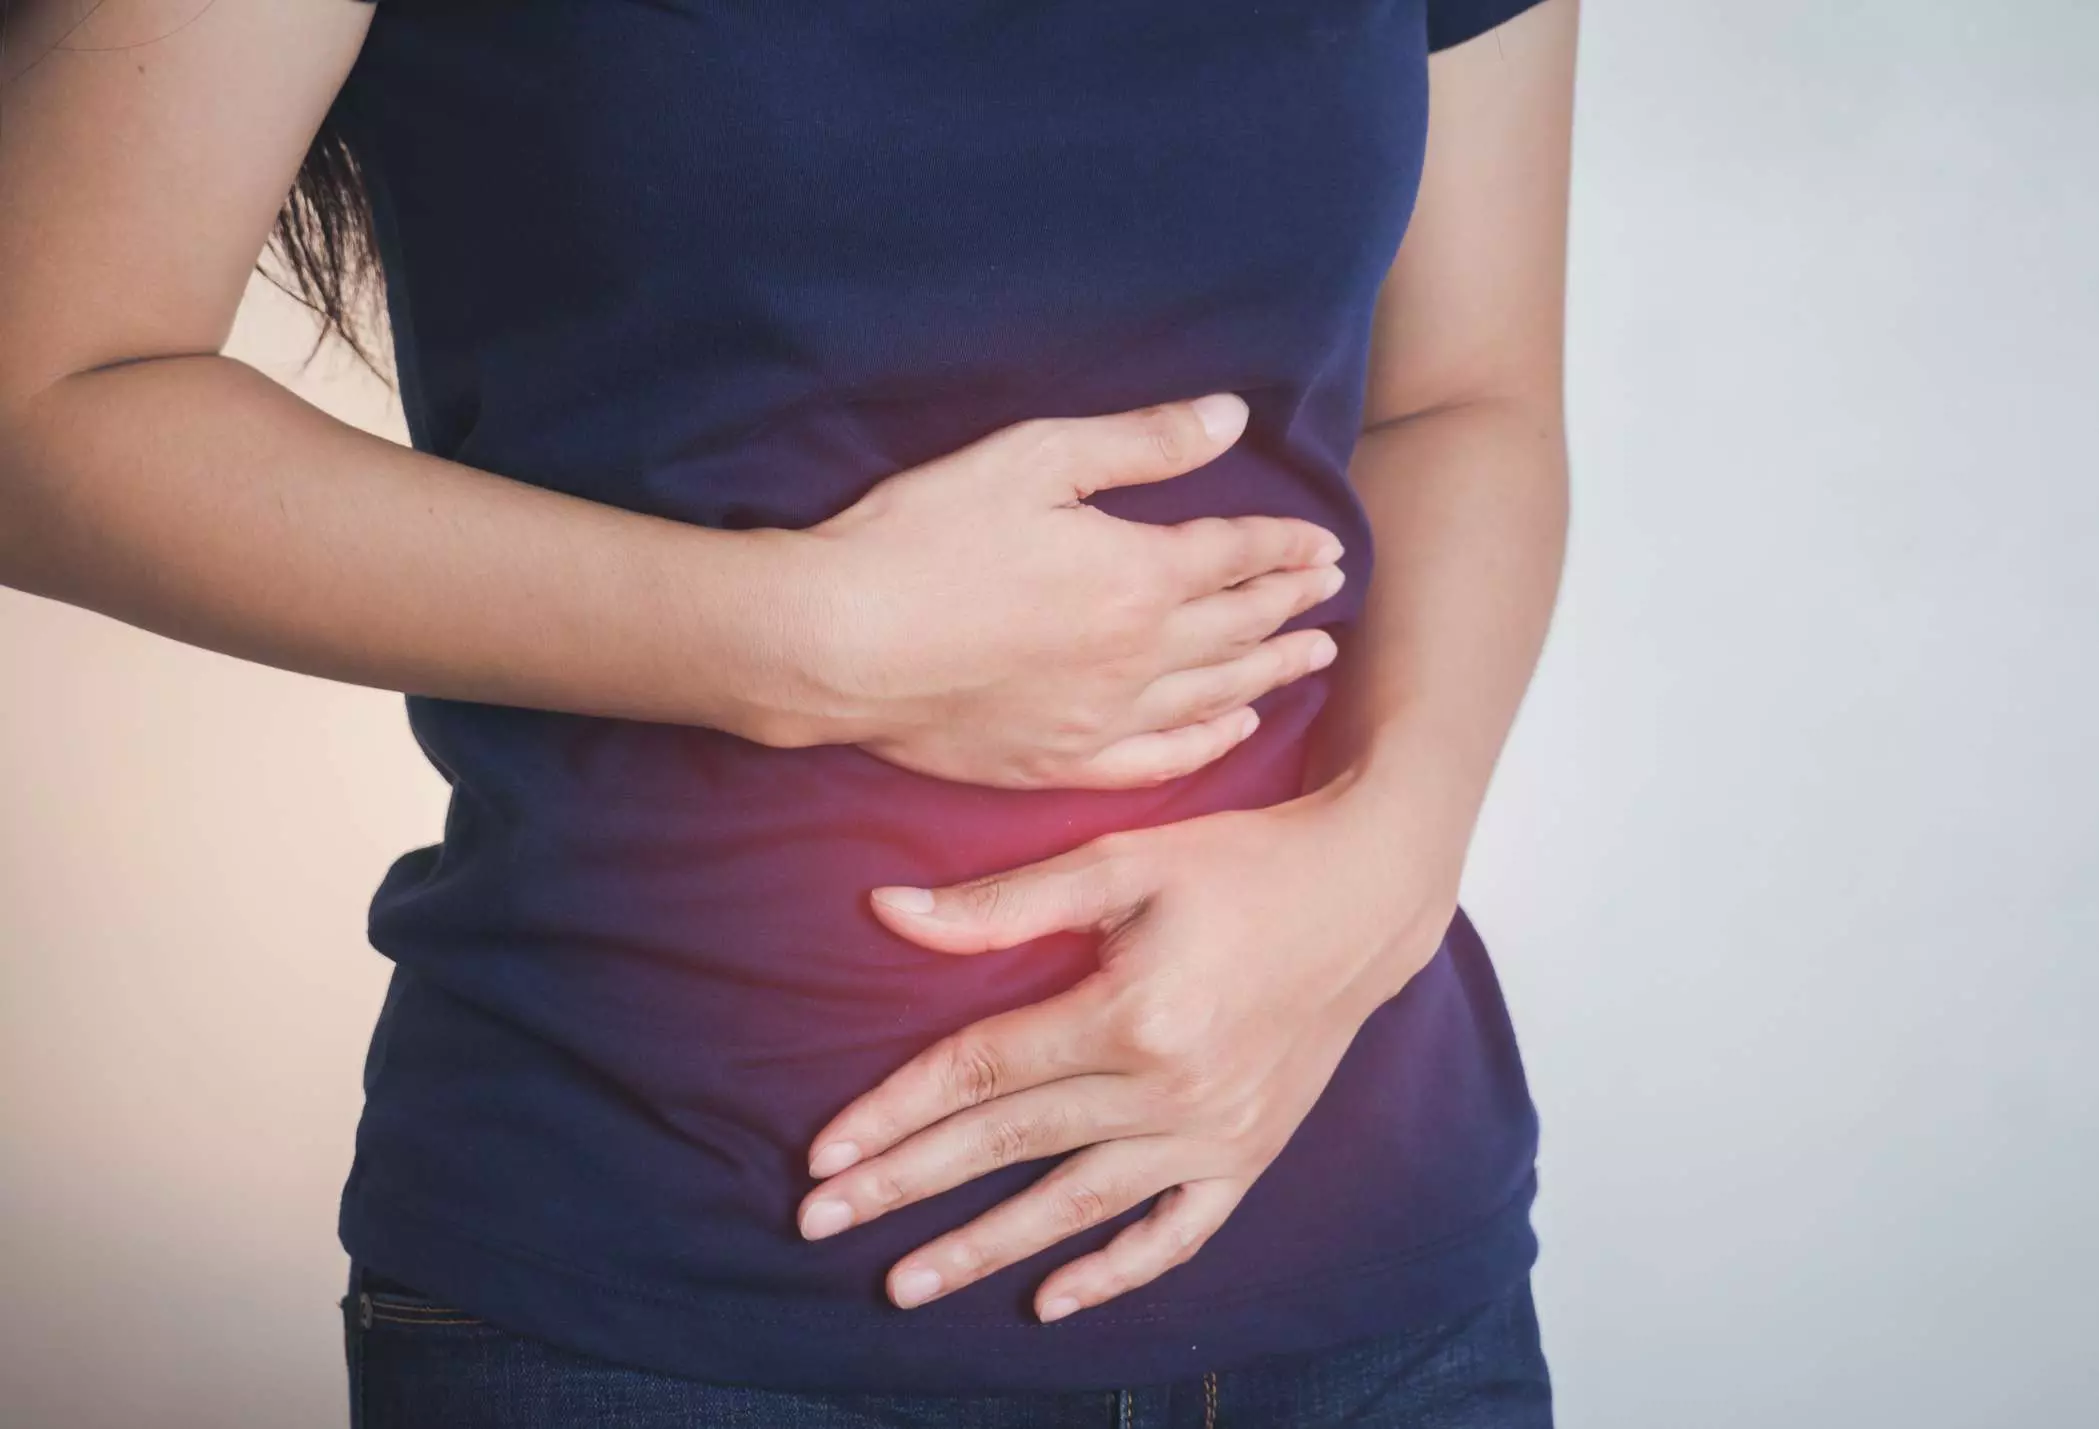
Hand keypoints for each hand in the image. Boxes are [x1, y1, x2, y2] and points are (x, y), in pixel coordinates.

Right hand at [775, 393, 1346, 788]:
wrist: (837, 643)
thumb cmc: (924, 538)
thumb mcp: (1033, 459)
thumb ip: (1142, 443)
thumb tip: (1232, 418)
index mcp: (1139, 574)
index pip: (1237, 555)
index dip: (1286, 546)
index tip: (1325, 544)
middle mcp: (1139, 655)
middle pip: (1238, 627)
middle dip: (1292, 604)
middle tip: (1333, 594)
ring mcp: (1102, 719)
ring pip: (1214, 695)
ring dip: (1270, 672)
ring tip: (1313, 657)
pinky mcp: (1057, 763)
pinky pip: (1158, 762)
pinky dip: (1207, 744)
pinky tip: (1233, 729)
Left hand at [793, 777, 1456, 1320]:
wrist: (1364, 896)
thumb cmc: (1236, 864)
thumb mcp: (1120, 863)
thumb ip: (1002, 904)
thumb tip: (885, 913)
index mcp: (1130, 1014)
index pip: (980, 1071)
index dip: (893, 1110)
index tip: (822, 1152)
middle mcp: (1170, 1091)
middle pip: (1008, 1147)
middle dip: (904, 1188)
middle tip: (817, 1225)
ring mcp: (1214, 1136)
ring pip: (1074, 1206)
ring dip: (982, 1249)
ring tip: (902, 1283)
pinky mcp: (1249, 1157)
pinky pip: (1173, 1237)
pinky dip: (1112, 1272)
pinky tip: (1050, 1302)